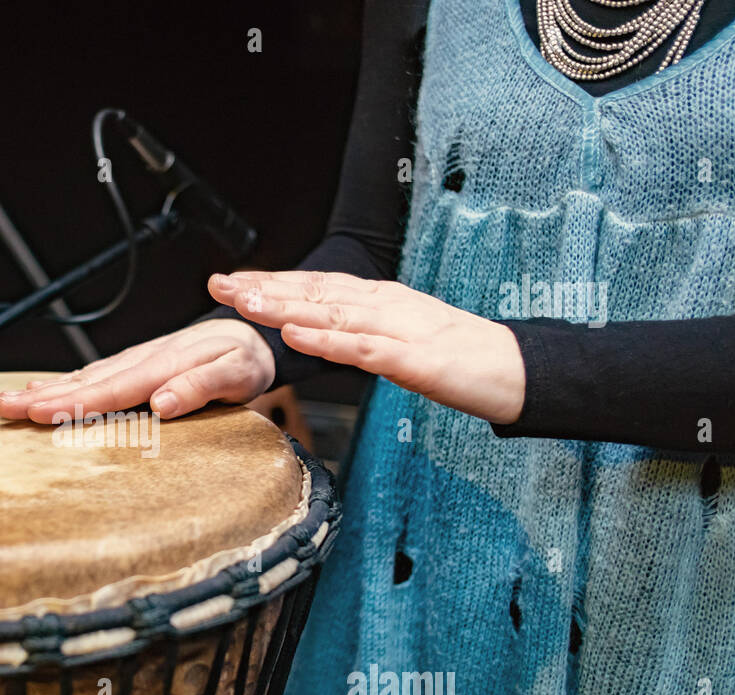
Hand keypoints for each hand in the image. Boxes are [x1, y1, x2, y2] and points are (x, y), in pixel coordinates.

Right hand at [0, 318, 274, 422]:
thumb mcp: (237, 376)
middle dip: (44, 396)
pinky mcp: (135, 365)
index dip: (77, 402)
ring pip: (84, 377)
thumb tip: (163, 402)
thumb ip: (201, 387)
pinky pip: (94, 374)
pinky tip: (43, 389)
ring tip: (10, 400)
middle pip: (87, 382)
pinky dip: (66, 382)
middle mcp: (144, 360)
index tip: (42, 412)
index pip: (114, 389)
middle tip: (3, 408)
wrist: (254, 338)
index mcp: (165, 365)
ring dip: (46, 389)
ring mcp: (136, 361)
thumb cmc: (247, 361)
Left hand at [208, 270, 525, 423]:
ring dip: (285, 307)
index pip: (315, 287)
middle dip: (263, 288)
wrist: (516, 371)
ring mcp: (399, 330)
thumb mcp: (401, 342)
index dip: (271, 283)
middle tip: (218, 284)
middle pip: (314, 293)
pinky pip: (363, 349)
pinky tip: (296, 335)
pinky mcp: (414, 359)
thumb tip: (321, 333)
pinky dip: (326, 341)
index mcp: (380, 302)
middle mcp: (384, 306)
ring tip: (245, 303)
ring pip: (332, 314)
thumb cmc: (460, 361)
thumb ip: (362, 335)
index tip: (231, 282)